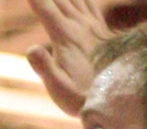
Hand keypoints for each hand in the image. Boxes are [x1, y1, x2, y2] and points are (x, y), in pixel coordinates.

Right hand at [25, 0, 114, 115]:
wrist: (115, 101)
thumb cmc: (81, 98)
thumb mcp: (60, 89)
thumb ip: (45, 68)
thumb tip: (32, 49)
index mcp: (65, 37)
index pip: (45, 8)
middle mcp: (79, 26)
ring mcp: (91, 25)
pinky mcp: (99, 28)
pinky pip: (90, 2)